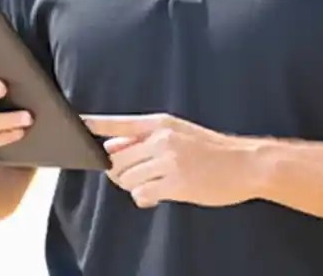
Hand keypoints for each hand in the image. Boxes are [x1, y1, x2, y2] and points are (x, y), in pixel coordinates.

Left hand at [83, 113, 259, 208]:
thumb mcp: (179, 133)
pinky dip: (145, 198)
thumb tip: (112, 147)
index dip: (94, 125)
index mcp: (160, 123)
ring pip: (126, 179)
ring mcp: (168, 162)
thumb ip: (146, 139)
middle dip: (118, 172)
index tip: (75, 124)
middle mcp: (161, 139)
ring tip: (154, 184)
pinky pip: (142, 194)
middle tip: (136, 176)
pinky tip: (160, 194)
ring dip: (134, 186)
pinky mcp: (176, 184)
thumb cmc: (212, 150)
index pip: (118, 123)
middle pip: (116, 160)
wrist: (246, 164)